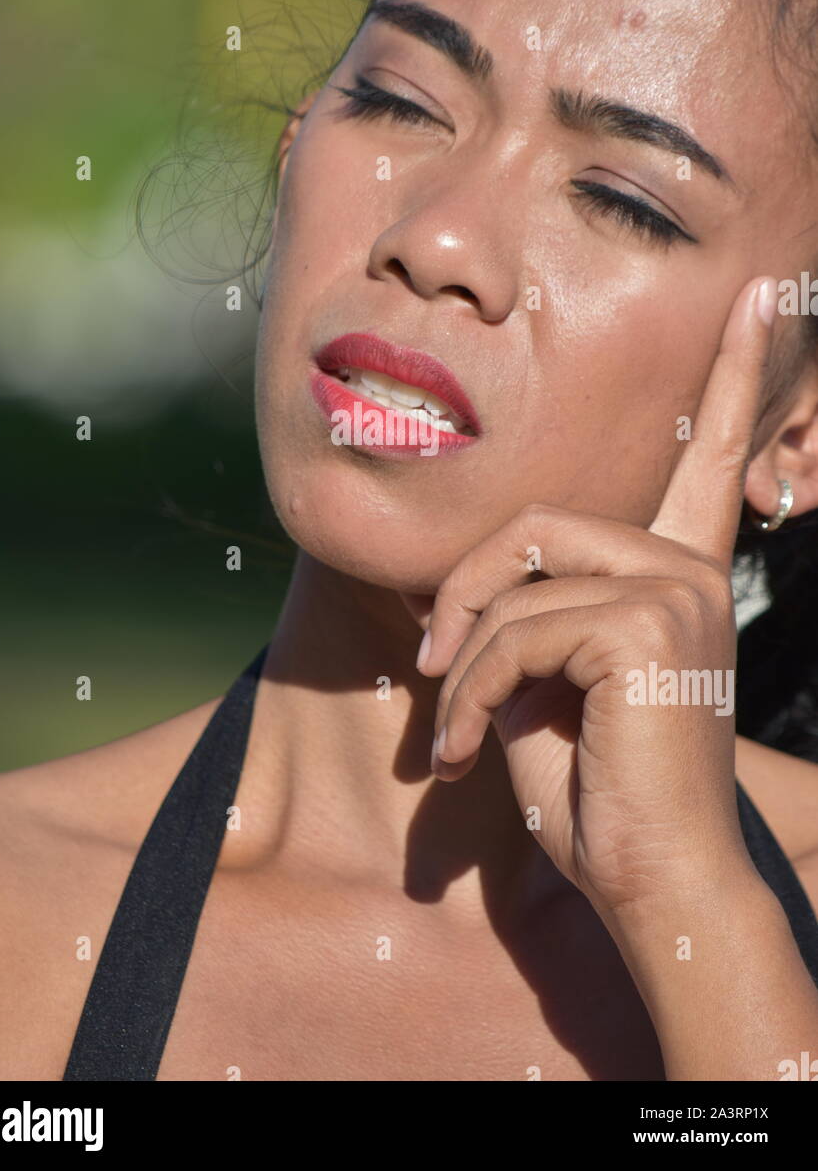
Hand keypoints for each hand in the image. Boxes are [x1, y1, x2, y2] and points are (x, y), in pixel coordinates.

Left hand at [416, 275, 777, 920]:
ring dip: (460, 662)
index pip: (707, 457)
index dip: (733, 373)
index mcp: (675, 571)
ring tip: (447, 733)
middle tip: (426, 671)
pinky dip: (468, 689)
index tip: (754, 296)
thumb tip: (452, 606)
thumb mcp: (544, 692)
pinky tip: (461, 751)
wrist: (649, 884)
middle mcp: (687, 564)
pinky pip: (516, 627)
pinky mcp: (647, 619)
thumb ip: (521, 624)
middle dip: (463, 594)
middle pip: (535, 524)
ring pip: (517, 580)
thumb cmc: (597, 795)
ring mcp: (675, 585)